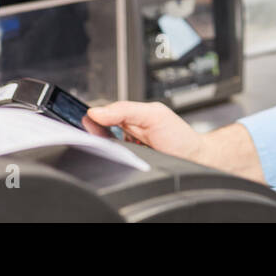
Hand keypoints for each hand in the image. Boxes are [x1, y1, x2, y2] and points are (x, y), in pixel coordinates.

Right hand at [85, 101, 265, 182]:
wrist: (195, 159)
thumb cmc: (179, 136)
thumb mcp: (154, 114)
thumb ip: (126, 109)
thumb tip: (96, 112)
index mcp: (128, 118)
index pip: (100, 115)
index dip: (89, 117)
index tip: (81, 118)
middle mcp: (123, 135)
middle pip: (97, 132)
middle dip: (94, 132)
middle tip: (99, 133)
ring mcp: (124, 151)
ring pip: (102, 148)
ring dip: (104, 147)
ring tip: (118, 143)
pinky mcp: (126, 166)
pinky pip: (111, 163)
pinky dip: (111, 160)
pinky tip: (121, 155)